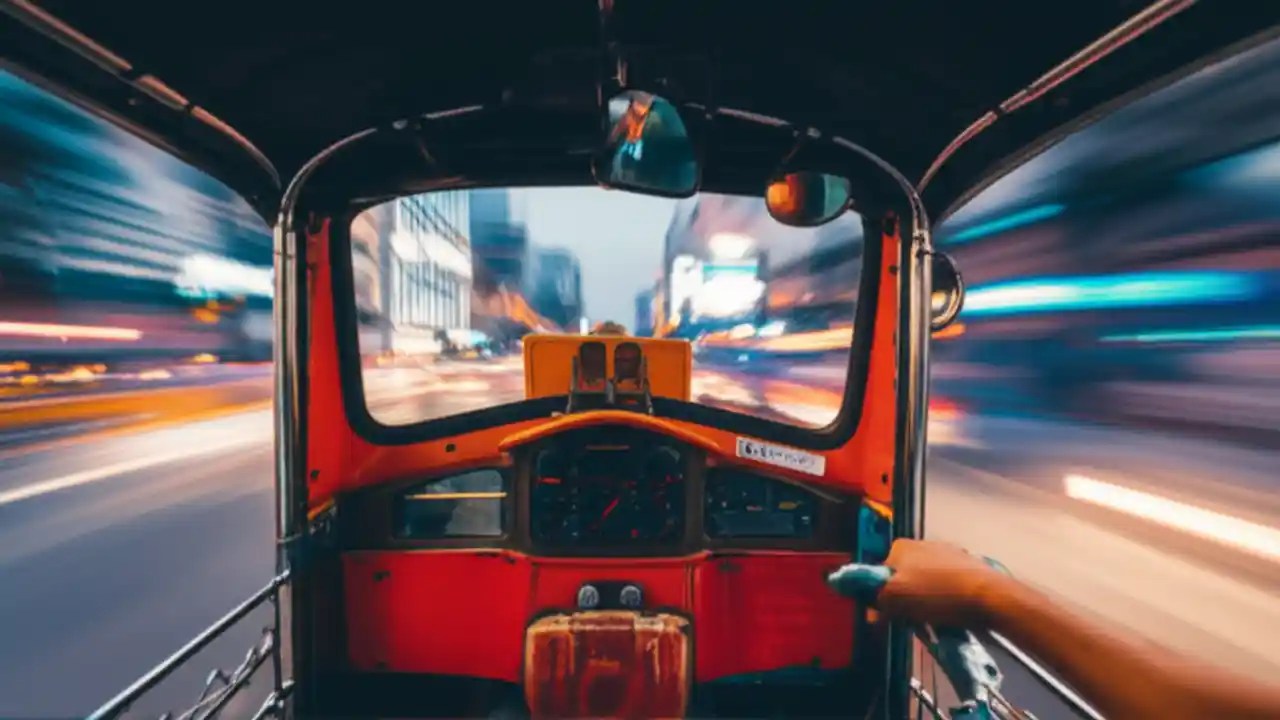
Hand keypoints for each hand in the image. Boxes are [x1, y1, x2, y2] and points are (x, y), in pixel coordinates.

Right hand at [832, 539, 1009, 628]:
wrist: (990, 597)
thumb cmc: (938, 595)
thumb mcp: (894, 598)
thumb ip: (870, 595)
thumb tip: (853, 595)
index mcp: (900, 546)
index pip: (877, 571)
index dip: (878, 595)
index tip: (885, 614)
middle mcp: (922, 544)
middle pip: (901, 577)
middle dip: (903, 599)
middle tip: (910, 620)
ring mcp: (948, 554)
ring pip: (924, 583)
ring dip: (923, 602)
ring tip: (932, 620)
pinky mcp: (968, 567)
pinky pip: (945, 587)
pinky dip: (944, 601)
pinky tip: (949, 614)